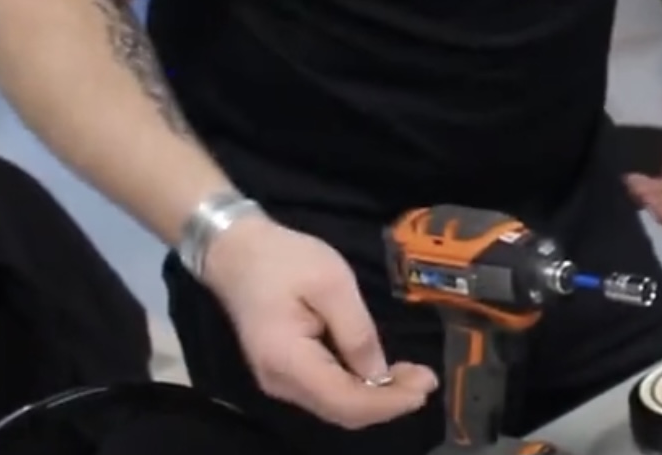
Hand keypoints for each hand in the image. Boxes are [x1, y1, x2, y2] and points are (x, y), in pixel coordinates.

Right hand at [203, 216, 438, 429]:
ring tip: (414, 377)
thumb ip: (357, 332)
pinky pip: (327, 392)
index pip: (345, 401)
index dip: (389, 402)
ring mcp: (279, 379)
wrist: (235, 251)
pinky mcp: (285, 371)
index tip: (426, 386)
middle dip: (389, 403)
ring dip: (377, 398)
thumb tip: (380, 374)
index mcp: (288, 360)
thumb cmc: (284, 260)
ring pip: (336, 407)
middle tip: (426, 381)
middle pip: (342, 411)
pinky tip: (385, 374)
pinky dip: (360, 389)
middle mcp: (280, 381)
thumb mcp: (332, 284)